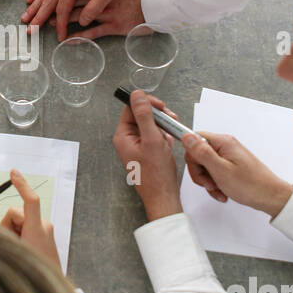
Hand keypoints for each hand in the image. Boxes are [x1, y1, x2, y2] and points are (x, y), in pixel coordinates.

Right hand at [0, 168, 62, 273]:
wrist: (53, 288)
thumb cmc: (34, 273)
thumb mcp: (15, 253)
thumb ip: (4, 237)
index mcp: (37, 229)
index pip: (31, 201)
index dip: (22, 186)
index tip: (14, 173)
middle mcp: (43, 226)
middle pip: (14, 213)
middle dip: (7, 225)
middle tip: (12, 244)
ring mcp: (44, 230)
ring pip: (17, 221)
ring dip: (12, 233)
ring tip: (19, 250)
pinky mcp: (44, 235)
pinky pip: (24, 227)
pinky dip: (19, 235)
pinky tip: (22, 249)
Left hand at [51, 0, 149, 39]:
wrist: (157, 3)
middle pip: (74, 3)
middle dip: (57, 8)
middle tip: (44, 11)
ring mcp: (107, 13)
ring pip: (80, 17)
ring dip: (64, 21)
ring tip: (51, 24)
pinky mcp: (113, 26)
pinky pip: (92, 34)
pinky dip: (79, 38)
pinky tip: (68, 40)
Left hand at [112, 90, 180, 220]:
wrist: (163, 196)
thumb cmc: (156, 175)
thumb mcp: (152, 140)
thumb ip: (144, 115)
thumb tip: (137, 95)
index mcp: (123, 136)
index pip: (131, 108)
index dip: (146, 103)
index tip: (160, 106)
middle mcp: (128, 140)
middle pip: (142, 115)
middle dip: (158, 116)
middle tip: (169, 120)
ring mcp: (138, 146)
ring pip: (151, 125)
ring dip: (163, 127)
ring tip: (170, 137)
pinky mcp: (147, 151)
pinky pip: (156, 136)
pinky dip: (165, 137)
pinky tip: (169, 145)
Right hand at [182, 132, 292, 216]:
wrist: (270, 196)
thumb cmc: (251, 185)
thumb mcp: (220, 170)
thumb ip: (202, 153)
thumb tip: (187, 137)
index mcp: (223, 142)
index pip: (194, 139)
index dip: (192, 156)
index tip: (198, 170)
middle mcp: (225, 146)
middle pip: (198, 155)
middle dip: (200, 173)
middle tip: (210, 183)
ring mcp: (228, 156)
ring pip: (205, 166)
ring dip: (208, 181)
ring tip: (218, 189)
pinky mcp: (231, 165)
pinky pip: (214, 172)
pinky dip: (215, 183)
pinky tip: (222, 191)